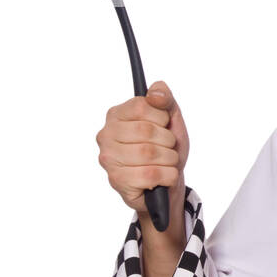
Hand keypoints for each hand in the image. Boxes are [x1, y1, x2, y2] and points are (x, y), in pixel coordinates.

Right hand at [96, 80, 188, 219]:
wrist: (168, 184)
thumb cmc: (165, 149)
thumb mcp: (171, 121)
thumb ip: (165, 99)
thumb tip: (156, 92)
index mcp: (116, 115)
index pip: (141, 105)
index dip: (161, 118)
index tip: (163, 125)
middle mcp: (106, 135)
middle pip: (147, 131)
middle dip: (168, 141)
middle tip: (167, 148)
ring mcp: (108, 159)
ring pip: (150, 153)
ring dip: (170, 160)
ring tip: (166, 163)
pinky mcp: (117, 181)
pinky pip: (152, 174)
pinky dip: (168, 176)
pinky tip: (163, 177)